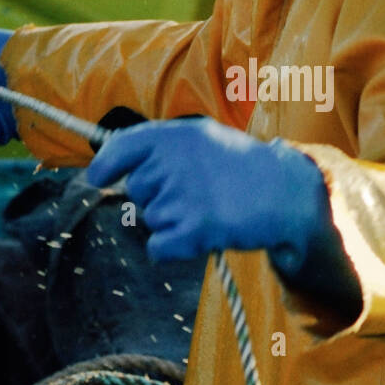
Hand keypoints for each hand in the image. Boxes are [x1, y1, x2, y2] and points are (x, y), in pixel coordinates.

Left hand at [86, 116, 331, 264]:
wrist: (287, 195)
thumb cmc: (243, 168)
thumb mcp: (204, 139)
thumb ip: (162, 146)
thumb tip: (109, 159)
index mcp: (177, 135)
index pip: (122, 146)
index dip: (106, 164)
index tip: (98, 176)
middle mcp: (174, 162)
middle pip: (137, 190)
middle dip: (158, 196)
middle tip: (198, 192)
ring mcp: (183, 196)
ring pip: (150, 219)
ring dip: (173, 221)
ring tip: (211, 209)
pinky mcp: (193, 229)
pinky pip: (158, 247)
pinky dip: (173, 248)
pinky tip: (203, 234)